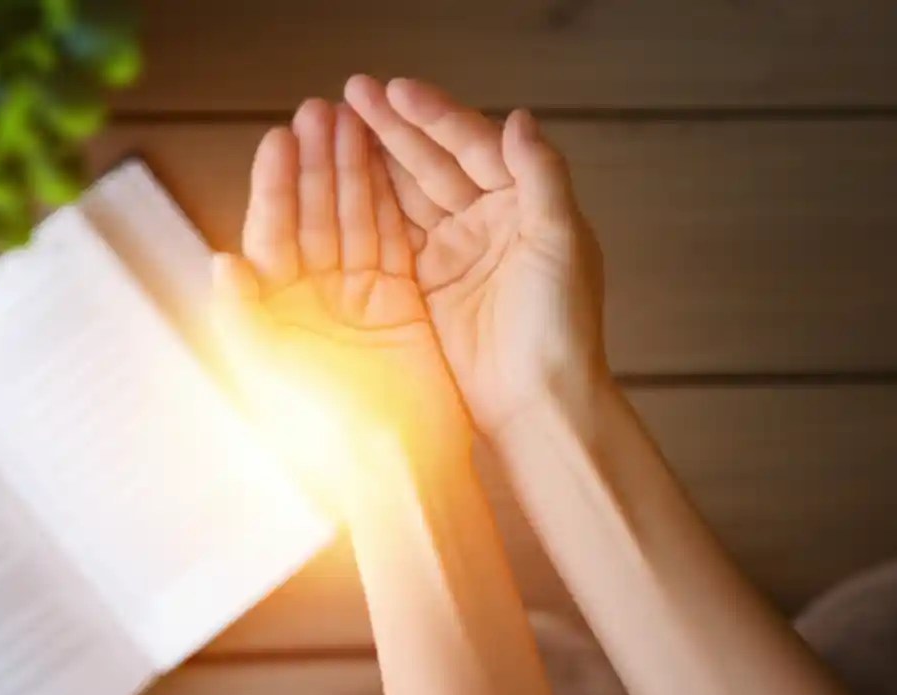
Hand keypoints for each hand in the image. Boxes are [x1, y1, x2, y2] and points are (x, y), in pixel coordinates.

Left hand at [212, 99, 471, 482]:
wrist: (396, 467)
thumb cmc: (323, 428)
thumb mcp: (269, 373)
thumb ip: (241, 318)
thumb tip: (220, 260)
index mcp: (273, 311)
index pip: (271, 234)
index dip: (274, 186)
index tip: (279, 139)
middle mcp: (311, 298)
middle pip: (312, 215)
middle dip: (316, 164)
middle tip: (322, 110)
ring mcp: (356, 297)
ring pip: (352, 218)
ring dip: (352, 171)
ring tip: (355, 120)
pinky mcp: (399, 301)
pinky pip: (393, 239)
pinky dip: (390, 201)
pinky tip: (388, 161)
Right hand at [344, 75, 607, 430]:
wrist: (535, 403)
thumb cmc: (561, 325)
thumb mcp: (561, 243)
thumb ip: (542, 176)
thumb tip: (519, 116)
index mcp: (521, 202)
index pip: (472, 145)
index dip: (434, 115)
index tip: (394, 90)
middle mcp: (485, 218)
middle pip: (432, 160)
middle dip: (393, 126)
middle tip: (351, 92)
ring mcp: (450, 250)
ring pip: (405, 191)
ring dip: (373, 157)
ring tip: (334, 124)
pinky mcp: (421, 283)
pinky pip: (388, 233)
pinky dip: (364, 204)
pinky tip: (336, 177)